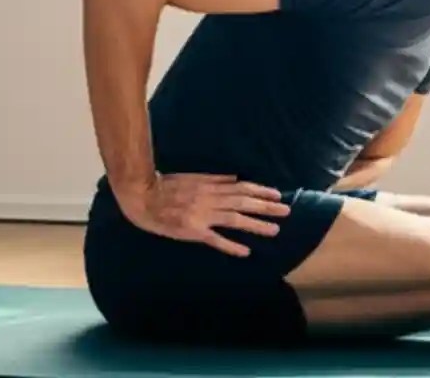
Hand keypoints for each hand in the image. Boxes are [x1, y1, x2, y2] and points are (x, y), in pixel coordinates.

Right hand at [115, 172, 289, 256]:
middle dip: (266, 207)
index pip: (241, 188)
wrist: (143, 197)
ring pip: (234, 220)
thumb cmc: (166, 186)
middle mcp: (210, 199)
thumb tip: (235, 178)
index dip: (260, 191)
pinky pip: (215, 240)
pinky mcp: (193, 231)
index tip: (277, 194)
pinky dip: (231, 245)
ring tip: (274, 230)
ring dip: (255, 225)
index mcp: (210, 186)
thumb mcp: (193, 177)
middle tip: (287, 211)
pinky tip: (246, 252)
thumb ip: (214, 179)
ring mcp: (202, 216)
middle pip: (243, 203)